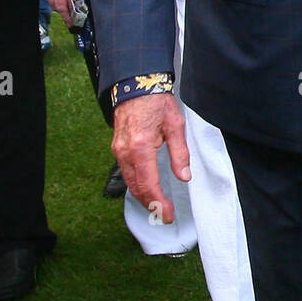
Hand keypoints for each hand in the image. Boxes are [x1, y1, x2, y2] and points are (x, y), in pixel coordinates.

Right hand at [111, 93, 190, 223]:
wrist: (136, 85)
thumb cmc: (157, 102)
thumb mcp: (175, 125)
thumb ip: (180, 153)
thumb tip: (184, 176)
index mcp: (141, 147)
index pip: (149, 184)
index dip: (158, 203)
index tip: (168, 214)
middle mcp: (125, 152)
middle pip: (136, 187)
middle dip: (151, 205)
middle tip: (165, 215)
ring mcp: (118, 150)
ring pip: (129, 181)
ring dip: (143, 197)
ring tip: (158, 207)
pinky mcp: (117, 148)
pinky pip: (125, 172)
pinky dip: (136, 184)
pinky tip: (146, 189)